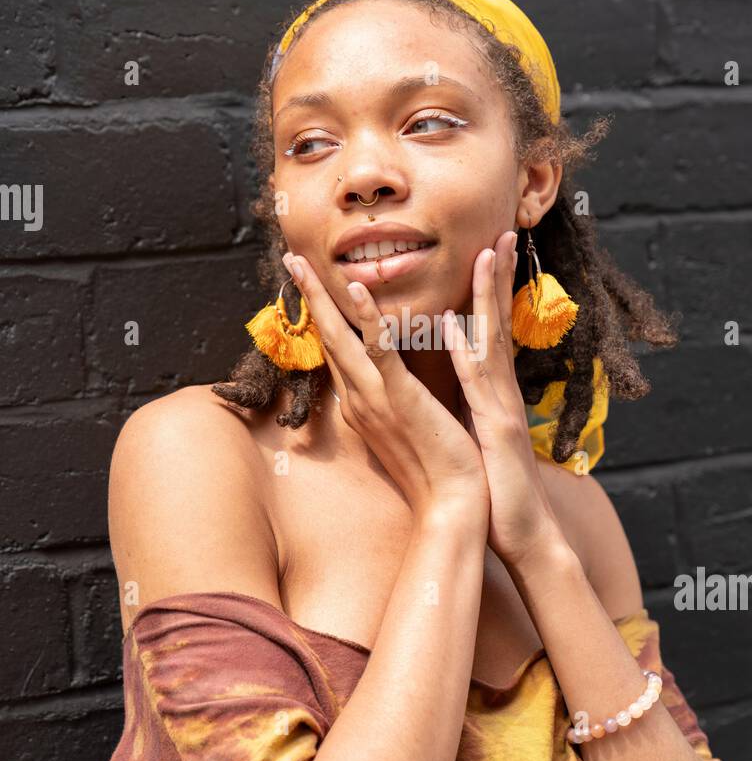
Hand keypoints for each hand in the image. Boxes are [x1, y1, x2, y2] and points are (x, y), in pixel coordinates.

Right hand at [282, 252, 489, 520]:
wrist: (453, 503)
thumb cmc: (436, 468)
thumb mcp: (406, 427)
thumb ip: (393, 400)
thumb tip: (387, 384)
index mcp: (364, 402)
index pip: (337, 349)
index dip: (322, 314)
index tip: (309, 283)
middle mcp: (360, 398)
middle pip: (327, 337)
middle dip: (309, 296)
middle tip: (290, 257)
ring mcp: (377, 398)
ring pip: (342, 338)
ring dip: (322, 297)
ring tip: (301, 263)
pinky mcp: (400, 399)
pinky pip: (379, 352)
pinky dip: (367, 319)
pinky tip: (354, 290)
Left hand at [444, 230, 564, 567]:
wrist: (521, 532)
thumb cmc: (496, 488)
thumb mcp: (481, 436)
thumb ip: (475, 405)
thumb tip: (463, 380)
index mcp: (492, 392)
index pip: (489, 331)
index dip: (489, 292)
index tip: (488, 251)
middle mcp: (500, 391)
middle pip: (498, 322)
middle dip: (498, 276)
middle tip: (502, 231)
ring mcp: (502, 406)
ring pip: (494, 340)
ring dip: (491, 295)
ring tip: (491, 253)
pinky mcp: (496, 429)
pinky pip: (477, 385)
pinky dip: (467, 352)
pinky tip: (456, 325)